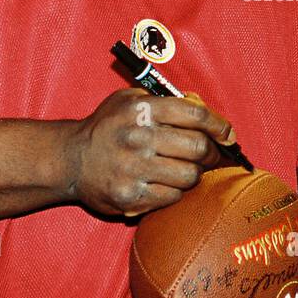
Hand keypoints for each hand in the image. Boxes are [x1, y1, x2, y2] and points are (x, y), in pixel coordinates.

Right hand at [59, 88, 236, 216]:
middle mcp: (138, 137)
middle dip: (211, 153)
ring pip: (189, 176)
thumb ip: (163, 100)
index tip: (227, 134)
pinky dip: (176, 192)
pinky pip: (172, 197)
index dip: (219, 125)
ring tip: (185, 170)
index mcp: (142, 110)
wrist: (70, 159)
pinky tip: (166, 184)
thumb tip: (202, 109)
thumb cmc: (106, 127)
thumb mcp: (129, 100)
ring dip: (193, 174)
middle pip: (198, 147)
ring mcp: (134, 169)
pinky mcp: (130, 196)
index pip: (195, 114)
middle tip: (210, 156)